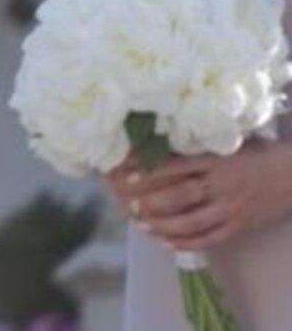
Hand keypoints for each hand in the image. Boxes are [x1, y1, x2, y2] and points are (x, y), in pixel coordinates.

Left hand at [124, 141, 291, 251]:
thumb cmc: (260, 154)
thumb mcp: (229, 145)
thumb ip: (199, 148)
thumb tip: (160, 147)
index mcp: (217, 160)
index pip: (175, 167)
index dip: (148, 172)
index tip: (127, 176)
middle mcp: (222, 185)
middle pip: (179, 196)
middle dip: (151, 202)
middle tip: (130, 205)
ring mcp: (232, 208)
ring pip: (192, 221)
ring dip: (163, 225)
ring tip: (143, 226)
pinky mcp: (241, 226)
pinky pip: (211, 238)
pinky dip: (188, 242)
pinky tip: (169, 243)